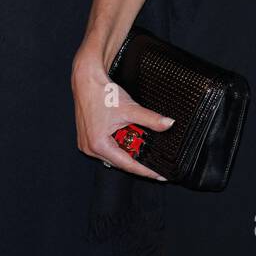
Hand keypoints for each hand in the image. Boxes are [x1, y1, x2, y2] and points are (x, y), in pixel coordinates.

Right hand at [72, 49, 172, 180]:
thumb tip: (168, 124)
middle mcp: (90, 148)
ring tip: (138, 142)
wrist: (87, 80)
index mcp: (99, 145)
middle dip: (137, 159)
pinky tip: (125, 136)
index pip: (128, 164)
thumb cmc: (102, 93)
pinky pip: (107, 148)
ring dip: (126, 150)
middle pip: (120, 161)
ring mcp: (87, 144)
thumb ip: (151, 119)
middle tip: (153, 159)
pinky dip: (118, 144)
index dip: (146, 171)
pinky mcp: (87, 138)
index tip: (159, 176)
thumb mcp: (130, 108)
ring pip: (114, 155)